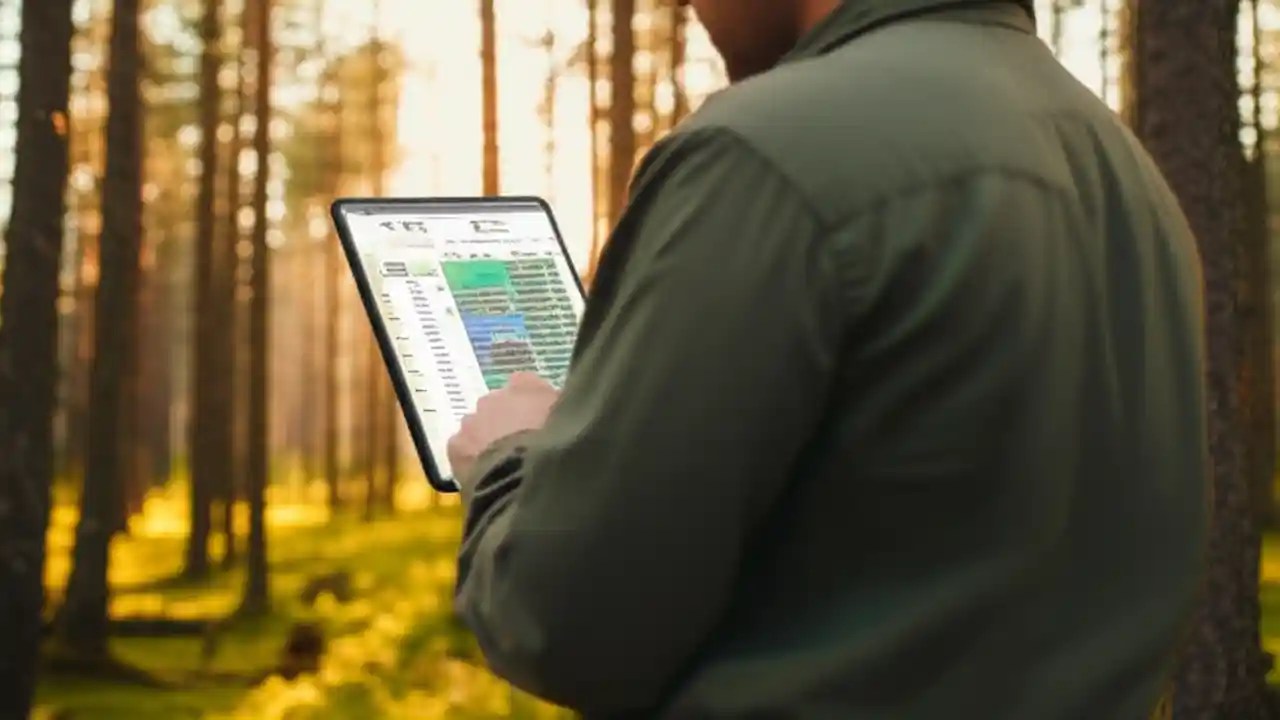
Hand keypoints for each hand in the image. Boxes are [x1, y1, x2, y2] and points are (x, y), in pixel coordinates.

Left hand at [447, 372, 559, 490]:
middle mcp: (496, 395)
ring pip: (479, 427)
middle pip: (501, 406)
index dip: (535, 405)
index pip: (528, 385)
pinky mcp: (456, 445)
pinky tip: (486, 476)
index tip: (543, 422)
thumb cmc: (562, 450)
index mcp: (527, 386)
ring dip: (489, 440)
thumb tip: (564, 414)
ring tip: (505, 465)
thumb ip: (567, 413)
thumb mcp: (578, 425)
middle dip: (509, 422)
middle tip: (524, 446)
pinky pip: (463, 449)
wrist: (527, 482)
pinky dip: (472, 459)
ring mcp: (473, 419)